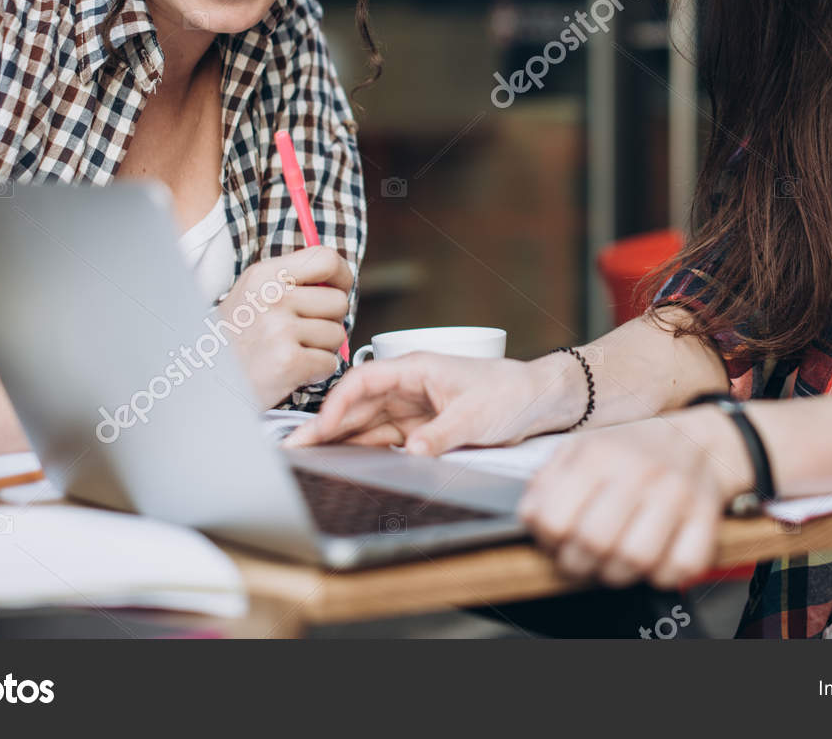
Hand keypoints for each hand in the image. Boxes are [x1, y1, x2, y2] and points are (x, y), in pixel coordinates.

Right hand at [216, 246, 351, 407]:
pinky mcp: (288, 361)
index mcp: (265, 275)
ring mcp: (280, 329)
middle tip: (303, 334)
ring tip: (292, 352)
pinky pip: (329, 363)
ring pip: (337, 335)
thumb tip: (339, 282)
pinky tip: (293, 370)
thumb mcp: (252, 294)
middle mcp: (272, 297)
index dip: (342, 276)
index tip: (339, 290)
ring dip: (322, 349)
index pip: (326, 259)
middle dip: (330, 321)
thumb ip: (290, 281)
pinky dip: (317, 372)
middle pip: (339, 302)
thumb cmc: (234, 340)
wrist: (205, 381)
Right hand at [282, 351, 586, 453]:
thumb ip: (441, 434)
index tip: (322, 426)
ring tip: (308, 457)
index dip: (338, 403)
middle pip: (357, 404)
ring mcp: (412, 408)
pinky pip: (383, 437)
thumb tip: (410, 452)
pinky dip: (362, 448)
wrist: (537, 400)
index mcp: (416, 369)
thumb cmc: (509, 392)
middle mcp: (408, 386)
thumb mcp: (475, 415)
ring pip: (365, 423)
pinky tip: (343, 461)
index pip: (364, 382)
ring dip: (338, 439)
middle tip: (294, 447)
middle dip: (325, 425)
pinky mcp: (420, 427)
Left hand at [517, 408, 752, 588]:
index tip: (554, 540)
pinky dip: (662, 574)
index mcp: (599, 454)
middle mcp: (639, 472)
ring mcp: (677, 494)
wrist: (696, 441)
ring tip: (615, 558)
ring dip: (619, 571)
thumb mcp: (580, 449)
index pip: (554, 518)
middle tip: (582, 556)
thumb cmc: (631, 451)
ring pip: (636, 560)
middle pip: (594, 543)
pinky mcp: (707, 518)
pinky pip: (679, 568)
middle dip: (579, 563)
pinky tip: (652, 558)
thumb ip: (548, 482)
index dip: (547, 540)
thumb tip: (532, 517)